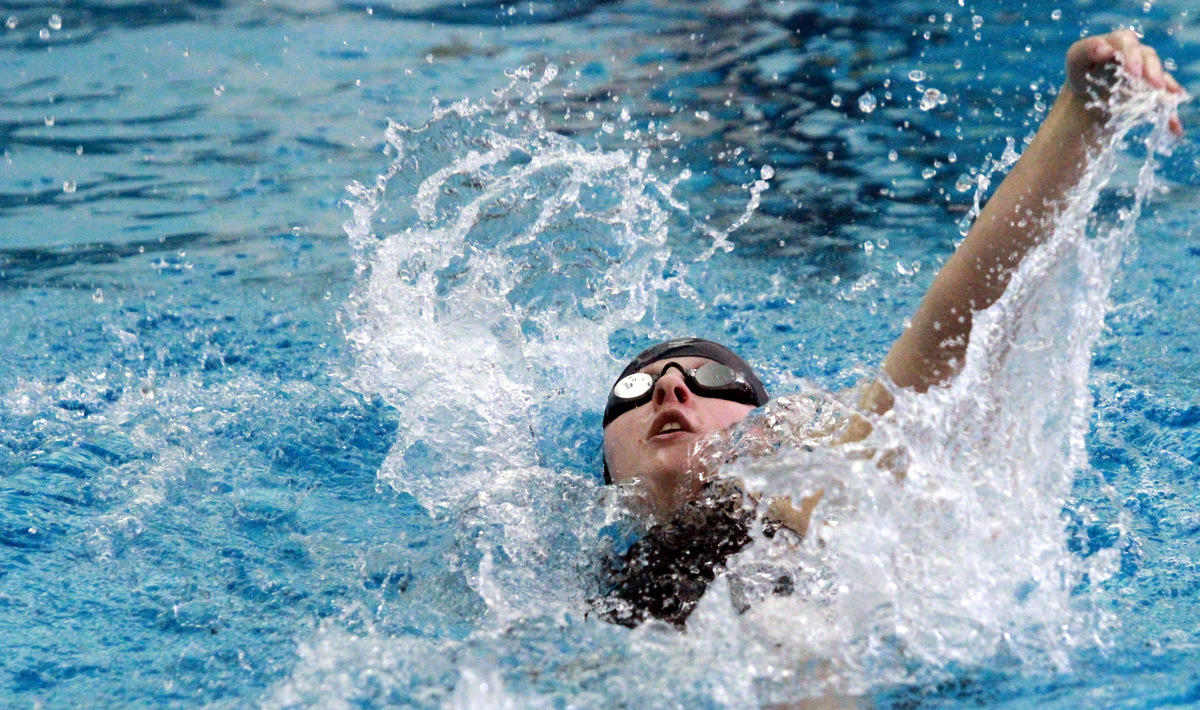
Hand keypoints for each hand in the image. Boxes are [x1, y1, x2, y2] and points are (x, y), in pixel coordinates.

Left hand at [1065, 30, 1184, 134]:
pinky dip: (1169, 109)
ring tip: (1163, 94)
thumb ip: (1086, 49)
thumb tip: (1104, 48)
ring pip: (1157, 74)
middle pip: (1147, 57)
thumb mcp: (1076, 59)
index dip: (1131, 55)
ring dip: (1161, 83)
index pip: (1127, 42)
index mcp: (1118, 43)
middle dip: (1150, 69)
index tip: (1132, 71)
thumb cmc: (1081, 74)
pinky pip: (1164, 96)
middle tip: (1151, 84)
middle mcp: (1136, 54)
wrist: (1086, 96)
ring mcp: (1146, 71)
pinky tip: (1174, 126)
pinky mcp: (1150, 89)